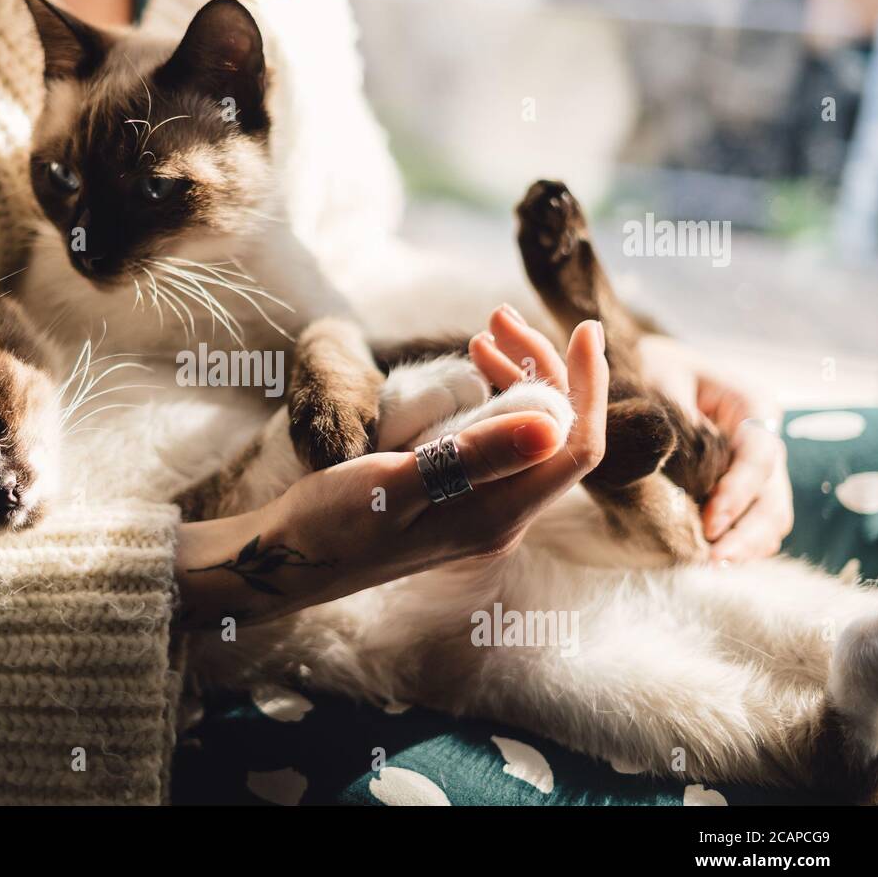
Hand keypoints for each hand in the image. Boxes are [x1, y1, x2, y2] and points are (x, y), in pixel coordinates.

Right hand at [175, 312, 606, 626]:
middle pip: (555, 436)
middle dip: (544, 369)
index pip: (577, 448)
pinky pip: (497, 443)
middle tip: (498, 318)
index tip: (583, 328)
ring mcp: (481, 509)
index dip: (590, 387)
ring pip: (526, 435)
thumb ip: (474, 458)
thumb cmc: (330, 524)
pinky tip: (469, 372)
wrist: (287, 558)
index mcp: (498, 517)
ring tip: (482, 333)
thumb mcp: (395, 485)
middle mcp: (502, 517)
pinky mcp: (458, 499)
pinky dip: (491, 400)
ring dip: (517, 379)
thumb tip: (553, 423)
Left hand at [637, 335, 792, 561]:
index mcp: (752, 406)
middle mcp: (762, 438)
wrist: (651, 367)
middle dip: (748, 530)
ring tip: (713, 564)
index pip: (759, 456)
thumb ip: (675, 414)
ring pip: (770, 514)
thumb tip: (678, 455)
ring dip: (747, 543)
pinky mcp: (740, 486)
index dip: (738, 491)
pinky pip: (753, 520)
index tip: (710, 519)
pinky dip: (740, 542)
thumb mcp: (660, 378)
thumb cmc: (654, 367)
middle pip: (773, 493)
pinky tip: (713, 558)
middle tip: (715, 557)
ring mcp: (755, 466)